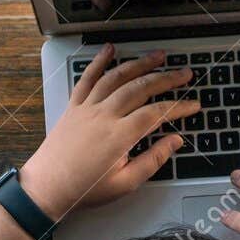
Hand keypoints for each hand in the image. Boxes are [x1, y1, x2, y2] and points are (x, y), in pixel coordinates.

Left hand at [19, 46, 197, 220]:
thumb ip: (153, 160)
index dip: (178, 107)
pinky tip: (110, 49)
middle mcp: (104, 116)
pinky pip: (88, 78)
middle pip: (141, 88)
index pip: (157, 113)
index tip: (193, 105)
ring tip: (158, 56)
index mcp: (120, 136)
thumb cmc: (85, 189)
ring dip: (140, 64)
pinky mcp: (74, 107)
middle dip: (166, 78)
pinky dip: (99, 61)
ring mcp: (87, 108)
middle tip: (184, 73)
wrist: (46, 188)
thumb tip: (174, 142)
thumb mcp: (126, 183)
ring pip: (117, 77)